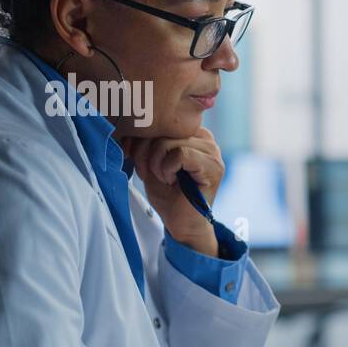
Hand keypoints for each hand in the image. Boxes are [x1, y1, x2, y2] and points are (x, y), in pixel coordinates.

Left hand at [122, 128, 223, 256]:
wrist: (182, 223)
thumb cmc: (168, 195)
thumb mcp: (151, 162)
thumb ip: (147, 142)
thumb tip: (134, 125)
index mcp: (192, 134)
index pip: (162, 122)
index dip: (142, 140)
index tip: (137, 160)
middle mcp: (206, 139)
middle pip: (164, 130)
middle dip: (146, 152)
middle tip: (148, 173)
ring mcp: (212, 152)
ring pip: (169, 142)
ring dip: (156, 163)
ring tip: (162, 178)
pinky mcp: (213, 166)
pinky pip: (180, 154)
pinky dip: (167, 168)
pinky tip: (171, 180)